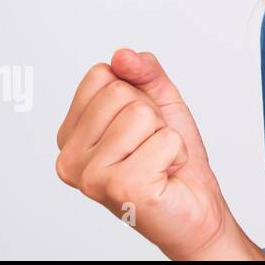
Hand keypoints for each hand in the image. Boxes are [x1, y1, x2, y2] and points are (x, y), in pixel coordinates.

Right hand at [55, 48, 260, 259]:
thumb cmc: (172, 161)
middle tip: (152, 146)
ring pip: (140, 114)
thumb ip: (143, 72)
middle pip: (120, 93)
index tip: (141, 125)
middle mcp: (70, 158)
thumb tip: (123, 55)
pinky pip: (164, 139)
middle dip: (152, 115)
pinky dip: (177, 153)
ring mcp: (90, 177)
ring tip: (158, 161)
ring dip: (165, 135)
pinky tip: (165, 175)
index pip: (101, 75)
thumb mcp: (160, 103)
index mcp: (71, 134)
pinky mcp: (120, 188)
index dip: (135, 92)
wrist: (195, 210)